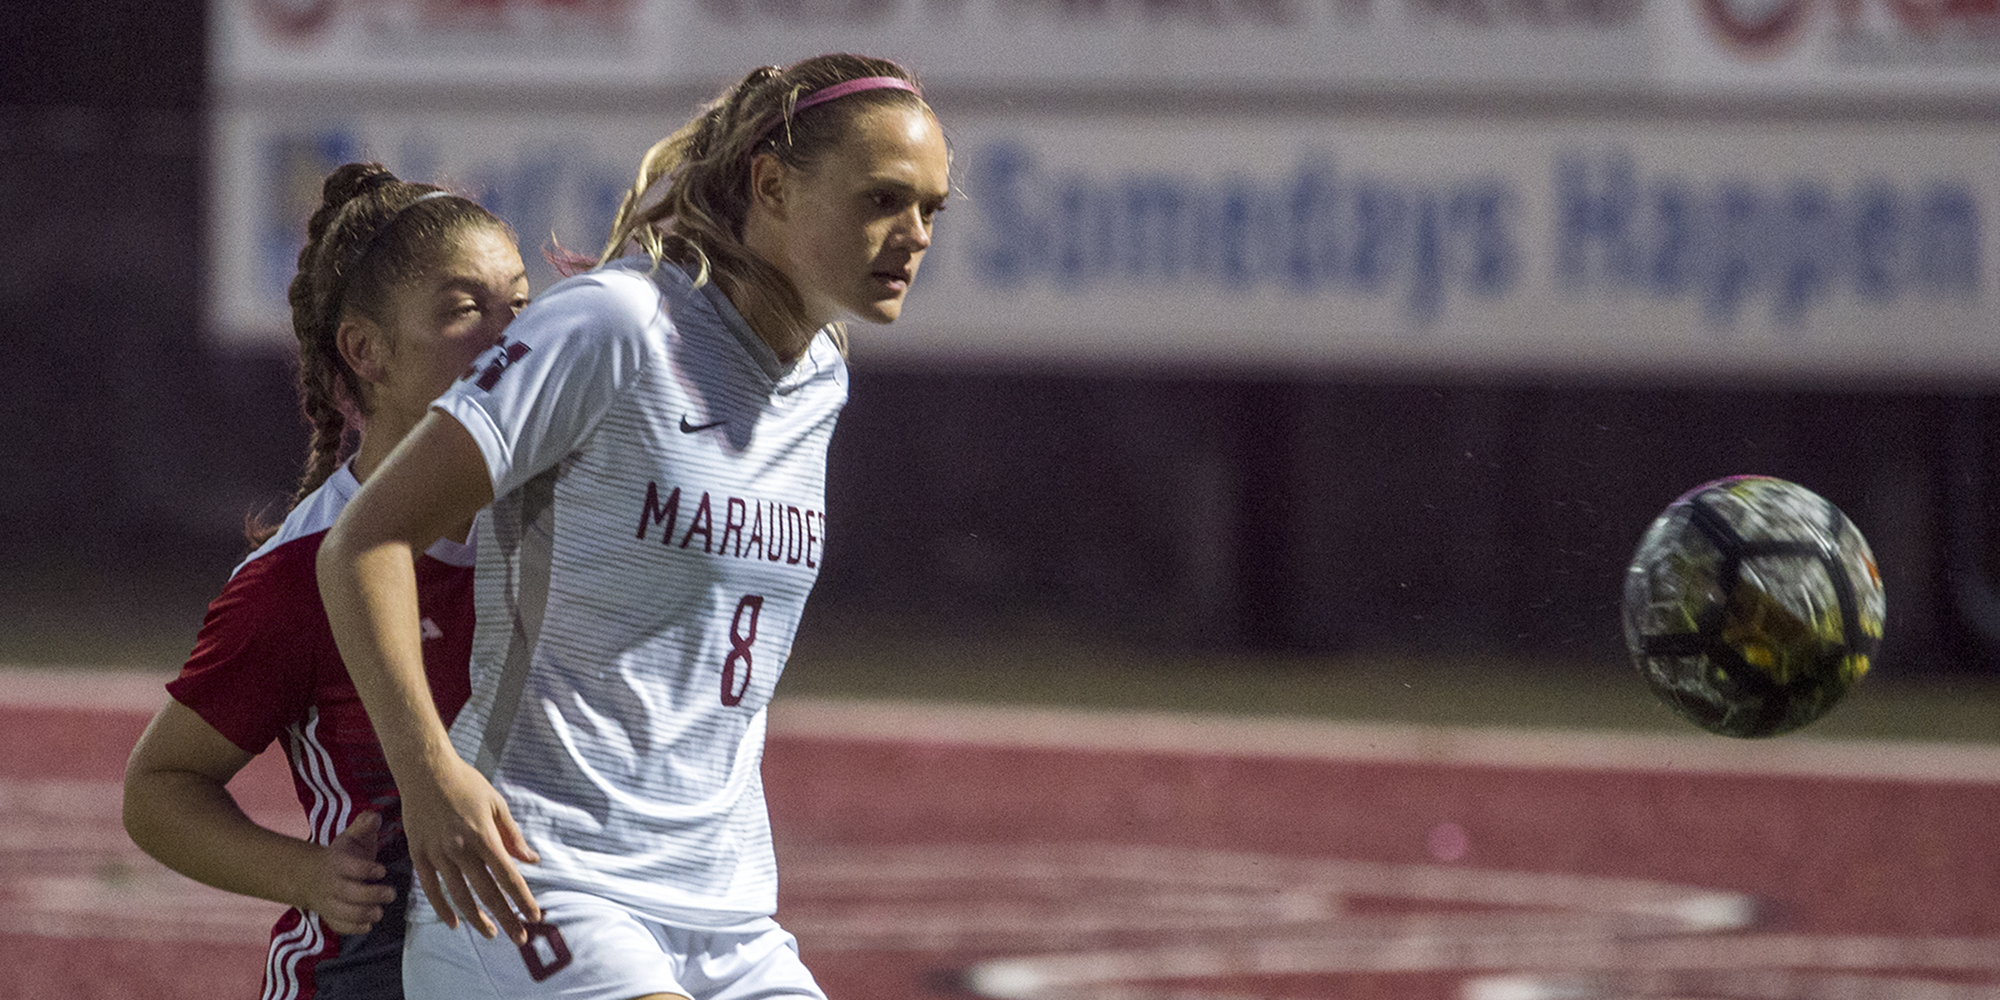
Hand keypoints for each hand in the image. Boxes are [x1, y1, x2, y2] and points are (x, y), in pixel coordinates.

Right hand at [301, 810, 396, 934]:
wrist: (310, 877)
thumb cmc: (340, 856)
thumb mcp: (350, 837)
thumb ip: (363, 826)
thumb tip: (375, 816)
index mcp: (337, 863)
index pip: (351, 868)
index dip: (367, 870)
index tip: (382, 871)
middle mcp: (331, 884)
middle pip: (350, 894)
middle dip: (373, 895)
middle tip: (391, 894)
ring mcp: (329, 902)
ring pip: (345, 913)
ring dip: (365, 914)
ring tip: (380, 911)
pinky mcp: (330, 916)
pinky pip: (340, 926)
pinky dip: (354, 928)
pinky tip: (368, 923)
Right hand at [400, 753, 540, 942]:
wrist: (424, 770)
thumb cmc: (465, 783)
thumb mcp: (496, 803)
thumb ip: (513, 835)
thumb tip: (532, 860)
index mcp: (484, 836)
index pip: (508, 877)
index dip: (523, 899)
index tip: (535, 916)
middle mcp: (461, 849)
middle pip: (487, 893)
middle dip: (506, 918)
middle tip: (519, 937)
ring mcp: (437, 853)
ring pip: (459, 896)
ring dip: (476, 918)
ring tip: (490, 934)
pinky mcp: (419, 854)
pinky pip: (430, 888)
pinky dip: (442, 908)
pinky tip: (453, 923)